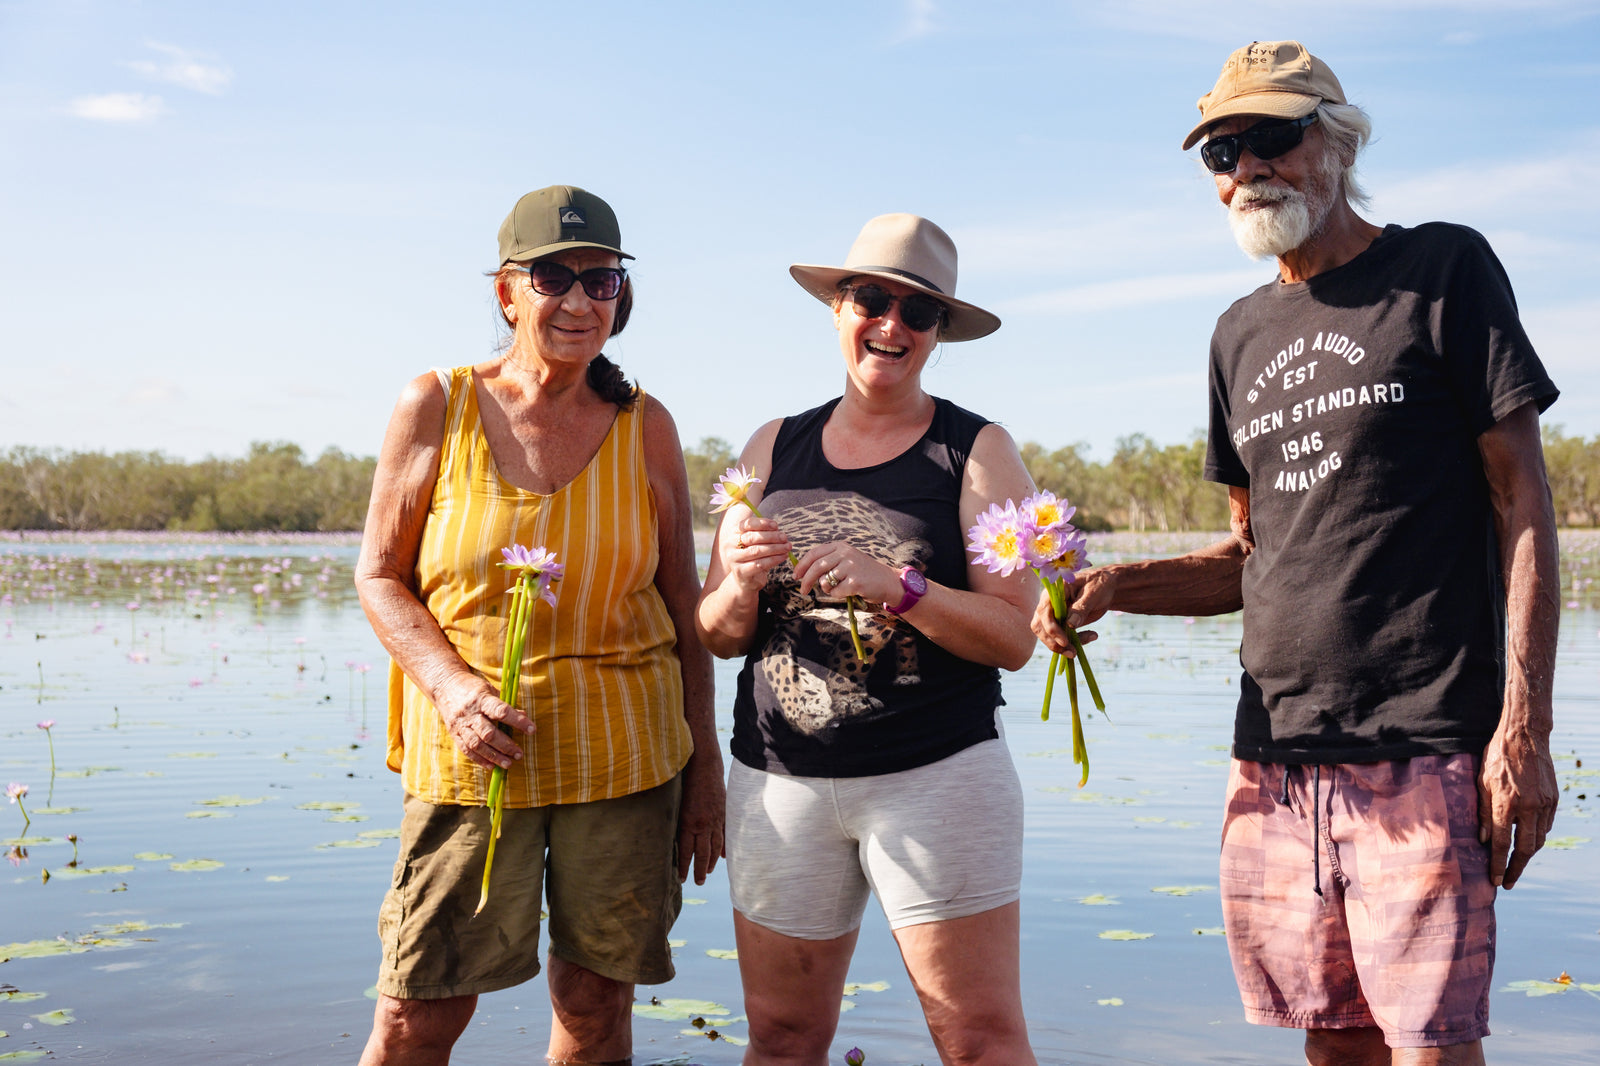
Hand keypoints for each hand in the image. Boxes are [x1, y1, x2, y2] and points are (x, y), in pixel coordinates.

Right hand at [434, 671, 534, 769]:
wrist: (445, 687)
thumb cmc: (473, 688)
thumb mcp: (490, 689)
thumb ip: (506, 704)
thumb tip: (524, 716)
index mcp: (481, 699)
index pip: (501, 711)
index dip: (517, 721)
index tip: (532, 730)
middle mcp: (470, 713)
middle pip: (488, 733)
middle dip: (506, 746)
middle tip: (519, 754)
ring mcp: (460, 725)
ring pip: (477, 744)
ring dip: (494, 756)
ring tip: (508, 763)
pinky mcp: (454, 734)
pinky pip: (466, 750)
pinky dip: (480, 760)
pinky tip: (492, 766)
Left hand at [676, 748, 725, 884]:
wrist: (704, 764)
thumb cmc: (685, 779)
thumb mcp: (675, 801)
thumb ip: (675, 819)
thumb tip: (671, 836)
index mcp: (688, 822)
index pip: (686, 851)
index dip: (684, 866)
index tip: (681, 879)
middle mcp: (703, 824)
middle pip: (703, 853)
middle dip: (700, 870)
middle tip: (698, 882)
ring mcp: (716, 819)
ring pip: (715, 846)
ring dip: (712, 861)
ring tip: (708, 872)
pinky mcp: (724, 812)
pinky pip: (725, 834)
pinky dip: (724, 846)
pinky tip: (723, 855)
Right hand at [722, 515, 790, 594]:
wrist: (745, 579)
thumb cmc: (753, 557)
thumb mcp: (757, 543)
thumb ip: (764, 533)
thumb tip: (776, 528)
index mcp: (734, 533)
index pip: (747, 524)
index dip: (762, 523)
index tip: (776, 525)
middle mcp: (730, 544)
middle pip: (752, 537)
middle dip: (772, 536)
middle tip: (785, 538)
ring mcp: (734, 559)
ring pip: (757, 551)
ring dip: (775, 548)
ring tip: (787, 547)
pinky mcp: (740, 572)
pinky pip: (760, 564)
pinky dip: (774, 559)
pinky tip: (783, 557)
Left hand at [794, 541, 897, 603]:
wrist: (887, 581)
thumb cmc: (863, 573)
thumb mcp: (846, 560)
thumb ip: (828, 562)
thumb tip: (802, 571)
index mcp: (840, 546)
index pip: (814, 553)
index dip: (801, 565)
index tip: (795, 575)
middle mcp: (845, 553)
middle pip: (816, 567)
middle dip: (806, 580)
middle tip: (802, 590)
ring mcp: (850, 567)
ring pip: (825, 581)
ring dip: (826, 588)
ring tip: (837, 588)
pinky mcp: (855, 582)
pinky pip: (835, 592)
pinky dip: (837, 595)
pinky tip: (848, 592)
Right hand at [1031, 568, 1112, 654]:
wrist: (1106, 588)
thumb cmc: (1099, 585)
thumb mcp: (1093, 593)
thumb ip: (1081, 608)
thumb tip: (1070, 624)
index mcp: (1054, 592)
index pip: (1043, 611)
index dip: (1051, 628)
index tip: (1064, 641)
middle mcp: (1049, 604)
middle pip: (1039, 626)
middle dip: (1052, 642)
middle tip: (1071, 652)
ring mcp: (1054, 615)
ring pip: (1047, 635)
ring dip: (1061, 647)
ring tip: (1079, 650)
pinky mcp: (1062, 624)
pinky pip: (1061, 637)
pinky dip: (1073, 642)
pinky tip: (1091, 636)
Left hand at [1477, 723, 1557, 888]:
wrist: (1525, 736)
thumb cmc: (1497, 757)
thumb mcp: (1481, 782)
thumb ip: (1481, 812)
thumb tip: (1480, 839)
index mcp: (1506, 803)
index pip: (1501, 843)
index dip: (1498, 865)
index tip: (1495, 881)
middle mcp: (1528, 807)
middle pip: (1525, 848)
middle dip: (1516, 869)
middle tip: (1508, 883)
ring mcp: (1544, 804)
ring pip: (1538, 839)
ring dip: (1527, 854)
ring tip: (1515, 864)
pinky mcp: (1554, 799)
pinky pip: (1546, 826)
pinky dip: (1536, 837)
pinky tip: (1527, 840)